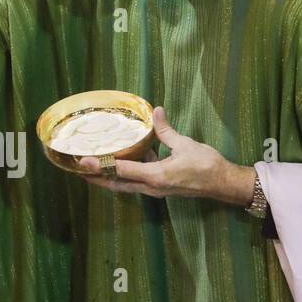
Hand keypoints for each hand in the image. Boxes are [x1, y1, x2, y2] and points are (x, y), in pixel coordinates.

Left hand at [76, 106, 254, 203]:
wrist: (222, 184)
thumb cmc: (206, 165)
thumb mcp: (185, 144)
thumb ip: (166, 130)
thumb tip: (155, 111)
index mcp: (156, 176)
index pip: (122, 171)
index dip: (101, 166)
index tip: (83, 162)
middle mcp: (152, 187)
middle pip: (117, 184)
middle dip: (97, 178)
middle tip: (78, 170)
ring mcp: (155, 190)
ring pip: (125, 186)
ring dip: (108, 179)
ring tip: (92, 169)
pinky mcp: (160, 188)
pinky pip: (136, 183)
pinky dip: (124, 175)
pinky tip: (121, 162)